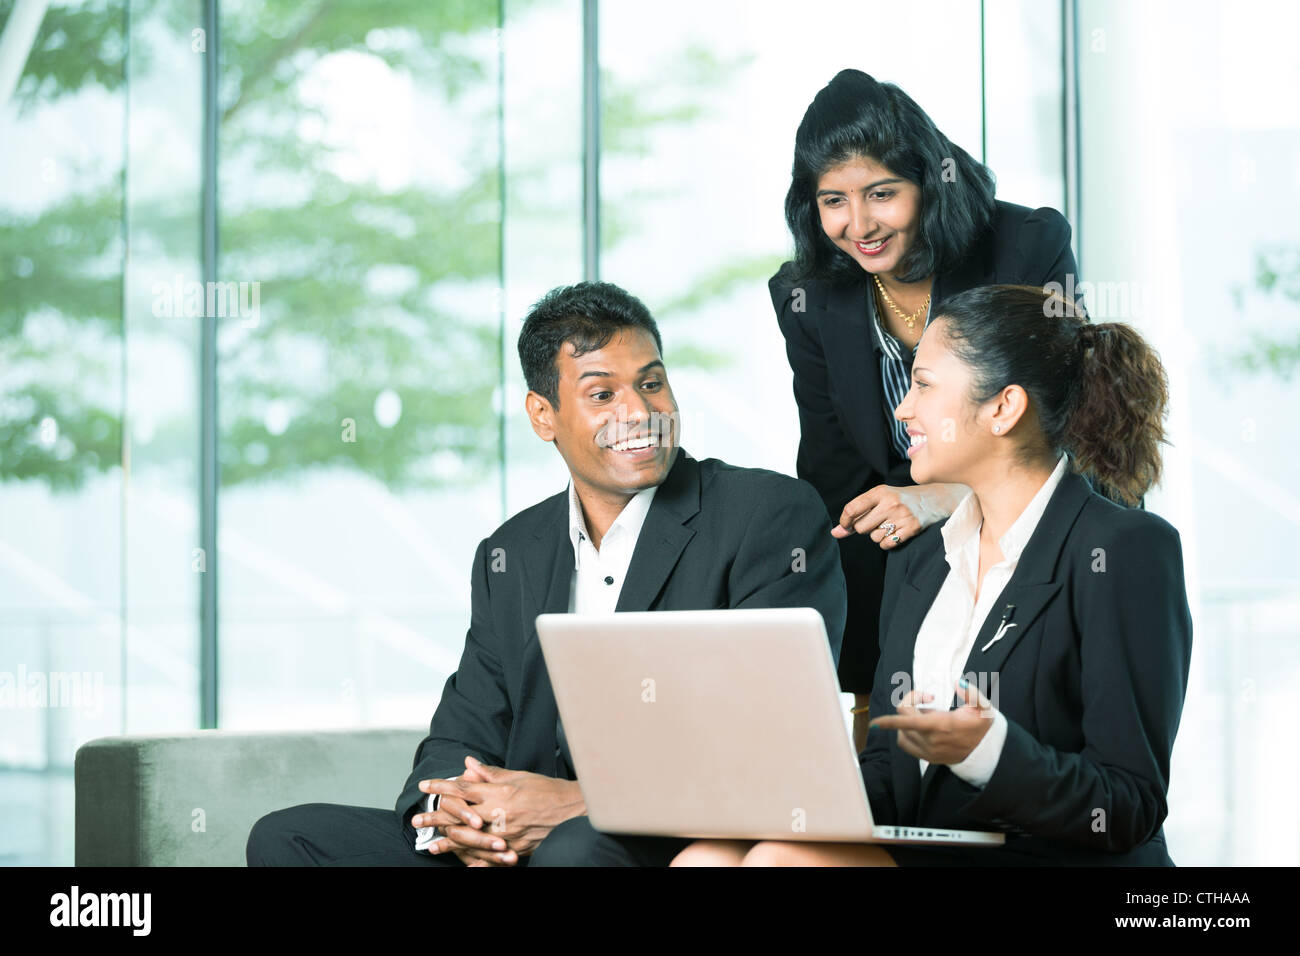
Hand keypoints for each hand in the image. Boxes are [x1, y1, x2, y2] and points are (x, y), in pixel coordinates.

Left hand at [420, 756, 585, 859]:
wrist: (574, 812)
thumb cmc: (549, 790)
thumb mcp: (520, 776)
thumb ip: (491, 773)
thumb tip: (469, 763)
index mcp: (500, 793)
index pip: (463, 788)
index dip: (441, 787)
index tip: (424, 786)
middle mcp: (499, 814)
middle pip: (459, 816)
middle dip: (436, 817)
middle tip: (417, 820)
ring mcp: (504, 835)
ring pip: (468, 839)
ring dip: (447, 842)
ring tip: (431, 845)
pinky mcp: (513, 849)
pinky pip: (486, 856)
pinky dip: (470, 859)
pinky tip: (459, 861)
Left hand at [831, 483, 960, 549]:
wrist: (932, 500)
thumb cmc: (899, 499)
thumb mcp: (878, 499)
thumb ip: (856, 514)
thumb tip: (835, 533)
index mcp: (879, 492)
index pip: (852, 509)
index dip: (845, 521)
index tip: (846, 525)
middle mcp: (890, 503)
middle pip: (861, 528)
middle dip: (865, 528)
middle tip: (876, 521)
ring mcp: (902, 516)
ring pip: (874, 537)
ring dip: (878, 535)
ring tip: (889, 524)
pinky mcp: (912, 528)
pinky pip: (887, 545)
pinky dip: (888, 542)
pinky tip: (896, 532)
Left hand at [867, 680, 994, 764]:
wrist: (986, 752)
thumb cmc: (982, 726)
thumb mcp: (984, 707)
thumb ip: (972, 693)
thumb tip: (957, 682)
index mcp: (941, 725)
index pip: (908, 721)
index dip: (889, 721)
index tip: (875, 722)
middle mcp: (931, 740)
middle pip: (904, 720)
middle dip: (912, 704)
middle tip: (929, 699)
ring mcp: (928, 751)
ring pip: (903, 732)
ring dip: (908, 720)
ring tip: (927, 715)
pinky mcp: (927, 757)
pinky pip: (906, 744)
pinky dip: (905, 734)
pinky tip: (919, 727)